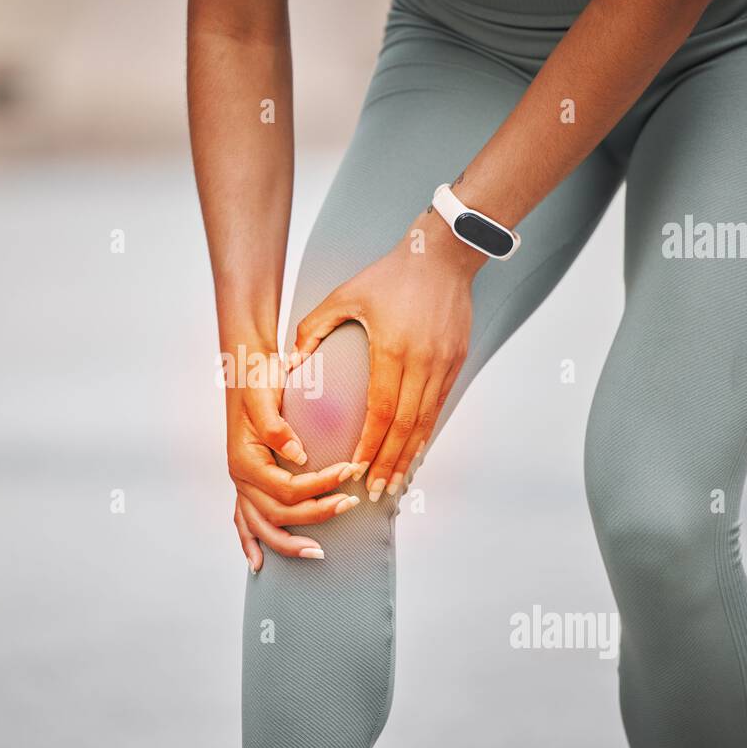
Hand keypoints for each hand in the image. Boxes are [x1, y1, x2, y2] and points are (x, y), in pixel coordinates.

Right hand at [223, 346, 361, 571]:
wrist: (245, 370)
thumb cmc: (256, 382)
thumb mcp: (265, 398)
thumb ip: (278, 428)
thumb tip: (298, 455)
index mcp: (245, 460)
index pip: (288, 487)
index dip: (321, 484)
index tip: (351, 471)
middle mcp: (240, 477)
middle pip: (279, 512)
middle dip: (317, 514)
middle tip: (351, 504)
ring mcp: (241, 484)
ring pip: (261, 526)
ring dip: (287, 544)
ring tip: (317, 554)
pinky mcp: (246, 484)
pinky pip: (244, 521)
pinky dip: (251, 542)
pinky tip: (258, 563)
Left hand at [289, 215, 477, 500]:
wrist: (443, 256)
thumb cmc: (390, 275)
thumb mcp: (344, 295)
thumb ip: (312, 329)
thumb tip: (290, 364)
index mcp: (392, 350)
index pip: (381, 411)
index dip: (369, 445)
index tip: (356, 470)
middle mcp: (422, 363)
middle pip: (405, 427)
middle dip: (389, 463)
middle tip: (376, 492)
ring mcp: (443, 364)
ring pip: (426, 422)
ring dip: (410, 456)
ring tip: (396, 483)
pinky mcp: (456, 362)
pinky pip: (439, 407)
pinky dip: (426, 433)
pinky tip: (415, 452)